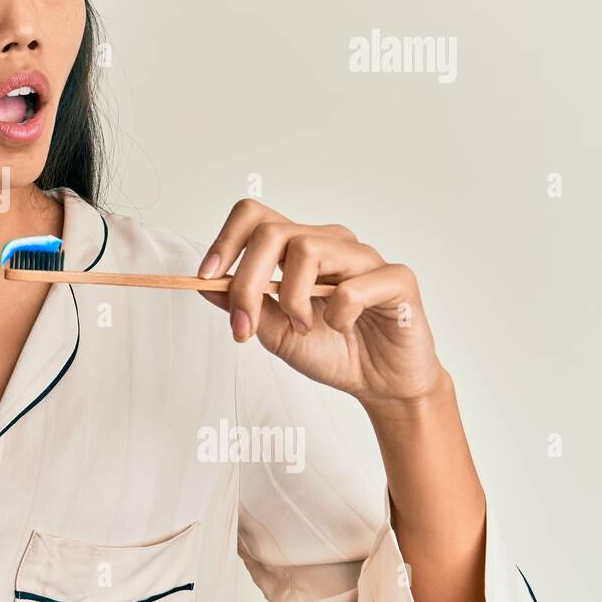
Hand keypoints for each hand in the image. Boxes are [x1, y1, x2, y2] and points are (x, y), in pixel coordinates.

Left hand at [196, 198, 447, 406]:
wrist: (380, 384)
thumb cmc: (332, 351)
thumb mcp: (274, 332)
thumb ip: (242, 305)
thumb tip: (204, 283)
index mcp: (298, 249)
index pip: (255, 216)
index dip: (225, 241)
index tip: (206, 277)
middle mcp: (330, 243)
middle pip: (271, 232)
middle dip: (246, 282)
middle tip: (246, 324)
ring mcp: (364, 257)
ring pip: (307, 250)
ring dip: (292, 299)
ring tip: (304, 327)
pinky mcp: (396, 278)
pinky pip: (352, 287)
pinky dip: (337, 315)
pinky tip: (344, 328)